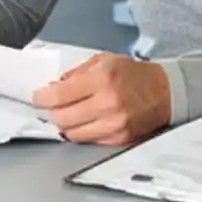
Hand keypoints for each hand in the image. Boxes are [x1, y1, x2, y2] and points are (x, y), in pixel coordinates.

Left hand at [32, 53, 170, 145]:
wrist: (164, 93)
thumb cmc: (132, 74)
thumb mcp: (104, 61)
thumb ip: (76, 73)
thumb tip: (53, 87)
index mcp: (102, 79)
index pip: (60, 96)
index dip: (42, 98)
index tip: (37, 97)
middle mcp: (108, 104)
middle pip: (62, 118)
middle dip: (51, 112)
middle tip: (51, 106)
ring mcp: (114, 125)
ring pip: (72, 133)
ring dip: (64, 124)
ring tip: (67, 114)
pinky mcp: (119, 139)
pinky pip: (88, 140)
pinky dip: (81, 132)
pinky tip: (84, 121)